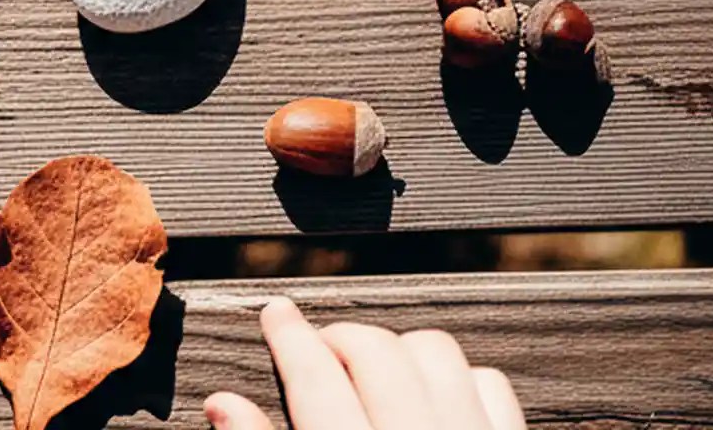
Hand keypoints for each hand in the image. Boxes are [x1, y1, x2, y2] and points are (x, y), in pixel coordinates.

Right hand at [205, 297, 525, 429]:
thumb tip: (222, 402)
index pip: (315, 377)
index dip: (289, 336)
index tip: (275, 310)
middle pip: (374, 350)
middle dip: (339, 336)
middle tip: (317, 348)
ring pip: (436, 353)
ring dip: (398, 349)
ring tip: (373, 368)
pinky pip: (491, 384)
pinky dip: (459, 378)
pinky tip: (434, 395)